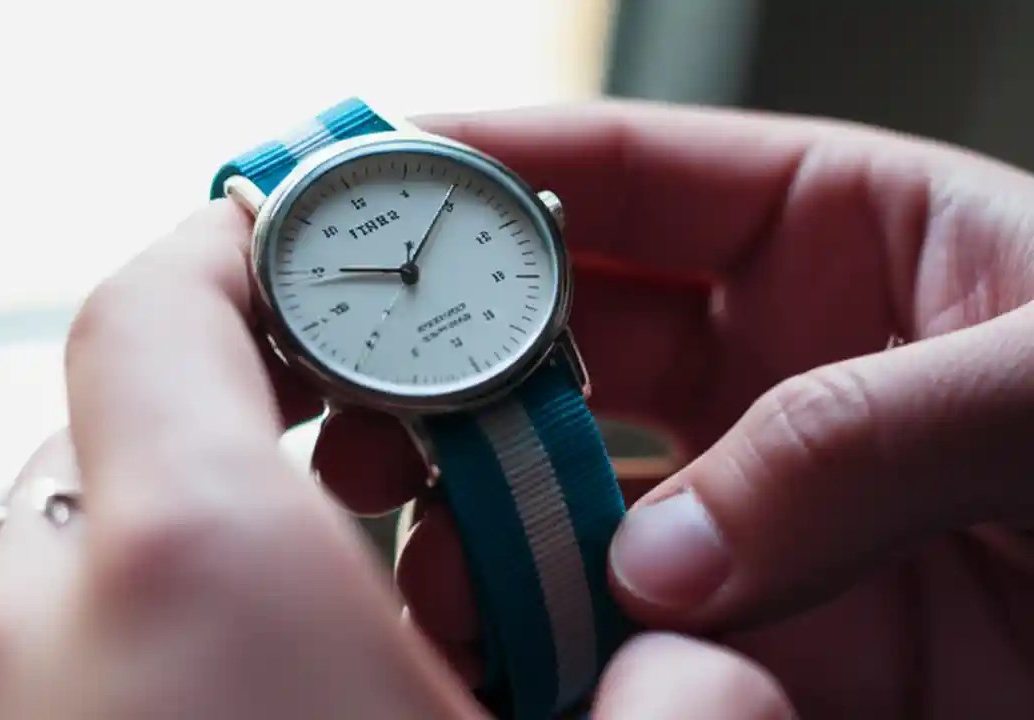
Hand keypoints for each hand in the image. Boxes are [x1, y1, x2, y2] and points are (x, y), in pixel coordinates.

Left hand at [0, 199, 789, 718]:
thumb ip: (677, 694)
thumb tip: (710, 664)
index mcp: (188, 578)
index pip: (165, 299)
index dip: (244, 249)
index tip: (312, 254)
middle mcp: (27, 633)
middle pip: (129, 437)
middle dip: (255, 439)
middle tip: (373, 504)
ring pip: (82, 567)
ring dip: (198, 570)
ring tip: (323, 646)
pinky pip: (45, 668)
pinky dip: (136, 661)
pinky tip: (245, 717)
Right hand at [310, 102, 1033, 716]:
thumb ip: (867, 435)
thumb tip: (660, 556)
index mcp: (847, 233)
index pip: (628, 175)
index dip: (486, 169)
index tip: (362, 190)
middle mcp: (779, 362)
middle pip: (565, 335)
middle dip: (447, 353)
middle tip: (346, 385)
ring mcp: (760, 503)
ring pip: (569, 483)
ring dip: (480, 502)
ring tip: (416, 531)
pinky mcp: (773, 633)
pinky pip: (625, 620)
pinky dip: (550, 628)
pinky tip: (497, 629)